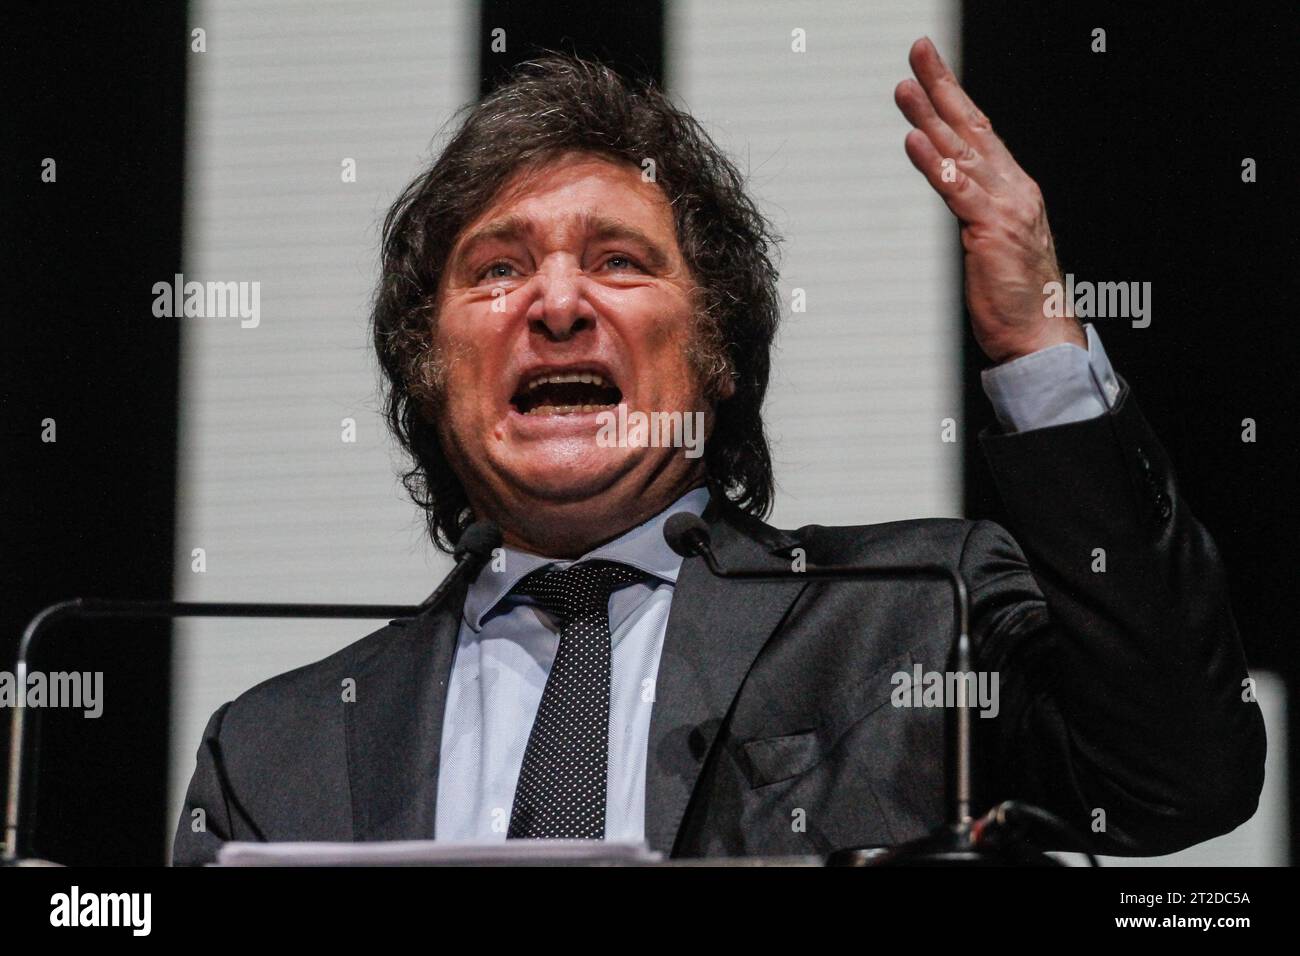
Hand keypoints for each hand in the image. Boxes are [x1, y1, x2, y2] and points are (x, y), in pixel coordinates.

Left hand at [894, 37, 1084, 363]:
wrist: (1041, 335)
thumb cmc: (1017, 297)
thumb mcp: (995, 243)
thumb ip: (976, 210)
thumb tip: (953, 189)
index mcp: (1015, 190)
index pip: (980, 133)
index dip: (955, 99)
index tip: (930, 72)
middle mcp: (1013, 190)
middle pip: (972, 128)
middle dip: (943, 87)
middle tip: (918, 53)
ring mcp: (1005, 208)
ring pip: (962, 153)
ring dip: (930, 118)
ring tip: (905, 90)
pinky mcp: (990, 232)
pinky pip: (957, 192)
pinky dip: (935, 165)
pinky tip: (915, 143)